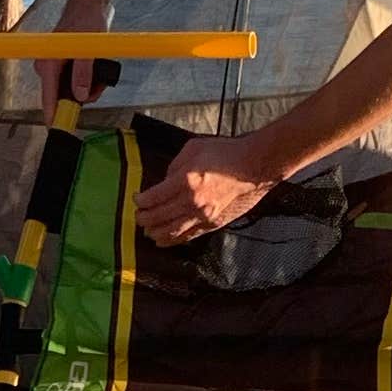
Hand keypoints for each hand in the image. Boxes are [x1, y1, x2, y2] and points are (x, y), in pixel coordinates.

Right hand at [42, 0, 113, 106]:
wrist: (89, 5)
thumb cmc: (86, 21)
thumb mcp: (89, 49)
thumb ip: (84, 73)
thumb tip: (80, 96)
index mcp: (48, 64)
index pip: (48, 98)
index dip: (54, 116)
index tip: (59, 130)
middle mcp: (47, 67)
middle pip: (62, 97)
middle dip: (81, 97)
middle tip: (98, 88)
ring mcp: (55, 67)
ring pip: (70, 90)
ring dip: (87, 88)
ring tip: (100, 76)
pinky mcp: (63, 65)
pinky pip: (73, 82)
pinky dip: (86, 81)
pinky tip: (96, 73)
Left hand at [136, 132, 281, 244]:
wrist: (253, 167)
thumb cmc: (226, 154)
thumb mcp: (193, 149)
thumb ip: (175, 166)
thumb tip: (165, 180)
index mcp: (185, 181)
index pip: (153, 198)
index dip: (141, 201)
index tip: (137, 200)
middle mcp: (191, 202)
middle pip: (158, 217)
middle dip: (144, 218)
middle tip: (137, 217)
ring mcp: (202, 216)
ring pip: (171, 232)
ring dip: (155, 233)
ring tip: (148, 231)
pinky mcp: (213, 224)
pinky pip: (189, 236)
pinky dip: (174, 241)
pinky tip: (165, 241)